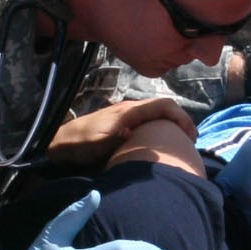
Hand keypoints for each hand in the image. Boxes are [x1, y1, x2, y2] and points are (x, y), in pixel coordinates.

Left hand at [46, 97, 193, 165]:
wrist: (59, 143)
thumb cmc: (80, 144)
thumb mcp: (102, 144)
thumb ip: (123, 140)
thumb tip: (146, 141)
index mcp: (129, 111)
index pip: (164, 105)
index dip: (182, 118)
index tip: (191, 136)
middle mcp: (130, 109)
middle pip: (164, 108)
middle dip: (181, 122)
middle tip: (190, 143)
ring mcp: (126, 115)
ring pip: (156, 114)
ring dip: (171, 126)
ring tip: (180, 144)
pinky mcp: (122, 123)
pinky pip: (147, 121)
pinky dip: (160, 129)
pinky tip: (160, 144)